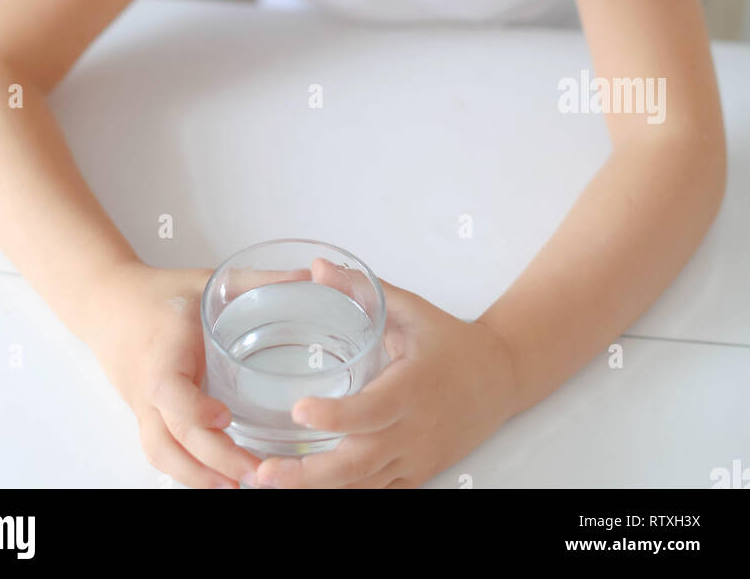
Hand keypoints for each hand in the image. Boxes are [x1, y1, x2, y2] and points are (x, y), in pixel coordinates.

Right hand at [83, 261, 267, 488]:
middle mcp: (148, 388)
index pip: (171, 392)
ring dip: (196, 476)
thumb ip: (259, 280)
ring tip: (237, 487)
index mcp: (163, 354)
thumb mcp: (208, 280)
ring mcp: (143, 408)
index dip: (196, 410)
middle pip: (171, 437)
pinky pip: (161, 452)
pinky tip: (216, 479)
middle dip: (212, 461)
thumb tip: (312, 277)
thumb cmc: (159, 294)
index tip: (226, 418)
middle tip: (254, 473)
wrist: (108, 303)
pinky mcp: (146, 418)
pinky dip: (186, 470)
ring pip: (161, 454)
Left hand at [253, 258, 515, 488]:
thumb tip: (316, 269)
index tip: (299, 410)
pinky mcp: (416, 474)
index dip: (336, 415)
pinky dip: (341, 492)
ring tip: (266, 481)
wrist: (499, 379)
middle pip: (359, 463)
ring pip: (362, 485)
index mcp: (413, 387)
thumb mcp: (410, 309)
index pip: (373, 410)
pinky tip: (304, 491)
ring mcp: (415, 458)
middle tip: (262, 471)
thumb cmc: (449, 341)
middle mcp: (414, 430)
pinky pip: (375, 492)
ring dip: (315, 489)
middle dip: (308, 474)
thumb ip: (362, 289)